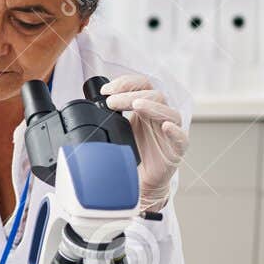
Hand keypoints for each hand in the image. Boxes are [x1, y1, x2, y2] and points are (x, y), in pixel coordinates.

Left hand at [100, 74, 188, 211]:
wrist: (141, 180)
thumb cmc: (131, 152)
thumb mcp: (115, 131)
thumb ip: (106, 118)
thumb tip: (81, 110)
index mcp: (145, 107)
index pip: (141, 85)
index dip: (126, 83)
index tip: (105, 91)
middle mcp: (159, 116)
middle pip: (153, 95)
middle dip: (131, 94)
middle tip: (111, 102)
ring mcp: (170, 131)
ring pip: (169, 112)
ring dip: (152, 106)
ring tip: (136, 105)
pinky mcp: (177, 149)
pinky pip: (182, 137)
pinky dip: (175, 131)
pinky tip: (165, 127)